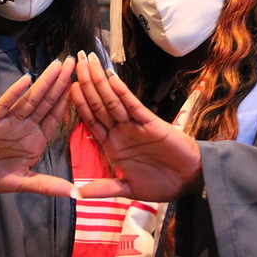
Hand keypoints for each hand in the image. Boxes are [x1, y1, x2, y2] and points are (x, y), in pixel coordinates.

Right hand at [0, 56, 75, 197]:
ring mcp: (9, 120)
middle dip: (60, 82)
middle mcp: (25, 126)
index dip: (68, 100)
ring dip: (43, 82)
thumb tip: (72, 194)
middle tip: (73, 62)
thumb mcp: (21, 183)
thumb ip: (45, 185)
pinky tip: (26, 79)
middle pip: (46, 101)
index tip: (82, 84)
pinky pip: (5, 103)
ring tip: (56, 64)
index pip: (55, 116)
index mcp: (36, 139)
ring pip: (30, 98)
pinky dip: (15, 92)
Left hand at [70, 52, 201, 201]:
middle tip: (77, 61)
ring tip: (89, 63)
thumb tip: (79, 195)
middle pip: (98, 104)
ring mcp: (134, 125)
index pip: (91, 120)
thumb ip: (105, 189)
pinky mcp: (150, 122)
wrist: (191, 181)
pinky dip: (122, 92)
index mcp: (112, 145)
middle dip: (87, 83)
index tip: (66, 86)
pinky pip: (133, 105)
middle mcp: (121, 131)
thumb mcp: (128, 190)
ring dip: (100, 82)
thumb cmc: (162, 184)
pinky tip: (111, 78)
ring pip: (112, 100)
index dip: (78, 103)